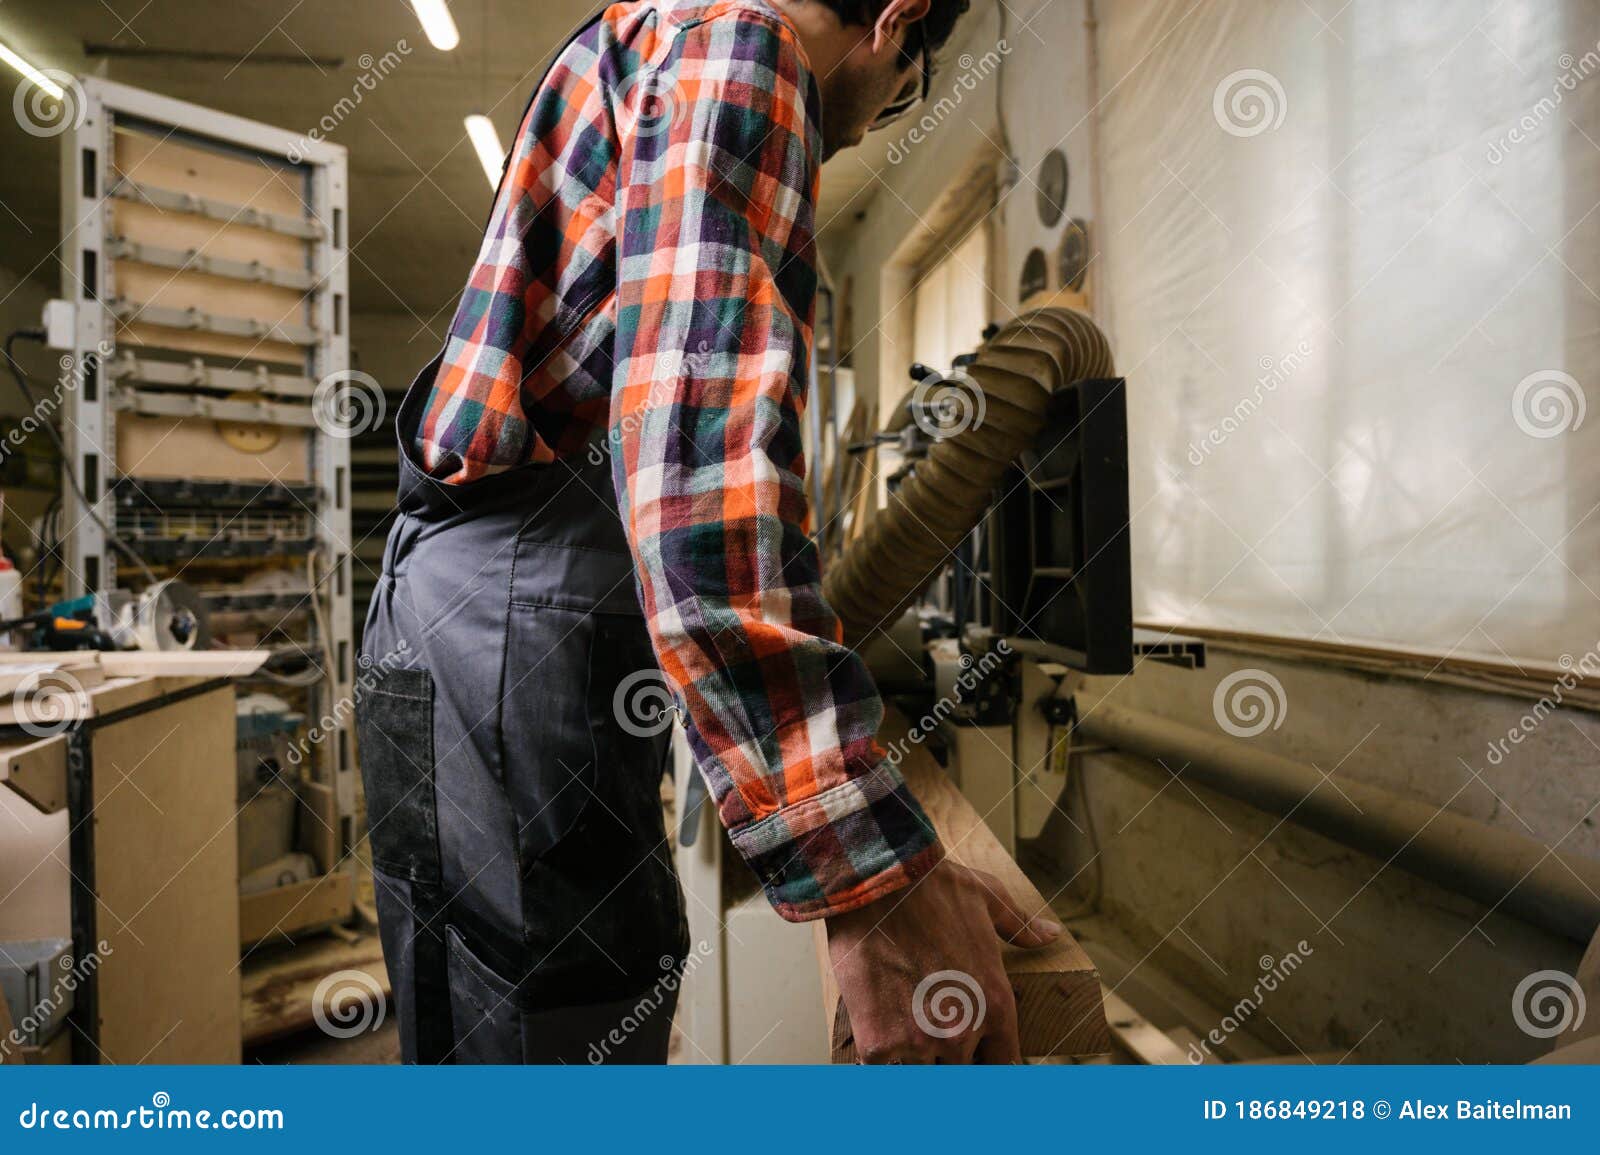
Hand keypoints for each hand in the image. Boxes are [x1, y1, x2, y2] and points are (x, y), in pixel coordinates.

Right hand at [824, 859, 1060, 1062]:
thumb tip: (1050, 935)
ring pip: (922, 1074)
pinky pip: (883, 1070)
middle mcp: (962, 1032)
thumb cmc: (934, 886)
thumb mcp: (989, 899)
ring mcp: (920, 1042)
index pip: (1005, 1065)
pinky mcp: (879, 1043)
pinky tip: (876, 1037)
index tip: (976, 1055)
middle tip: (930, 1032)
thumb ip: (1020, 926)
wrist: (878, 881)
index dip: (989, 1062)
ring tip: (901, 1029)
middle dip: (948, 1058)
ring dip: (912, 1058)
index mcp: (996, 1004)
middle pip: (962, 1074)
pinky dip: (880, 1059)